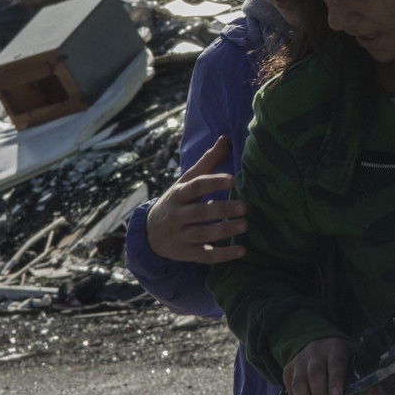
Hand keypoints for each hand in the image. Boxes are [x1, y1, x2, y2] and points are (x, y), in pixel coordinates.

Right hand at [145, 136, 247, 263]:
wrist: (148, 233)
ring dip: (225, 231)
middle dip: (222, 209)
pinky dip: (223, 255)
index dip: (213, 182)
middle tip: (245, 206)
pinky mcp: (186, 254)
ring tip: (245, 225)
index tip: (233, 179)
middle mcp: (177, 216)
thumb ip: (206, 163)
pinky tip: (241, 251)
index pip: (195, 187)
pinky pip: (205, 256)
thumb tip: (225, 138)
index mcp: (178, 195)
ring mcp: (180, 236)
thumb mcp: (185, 182)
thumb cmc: (175, 202)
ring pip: (203, 234)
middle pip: (200, 212)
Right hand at [282, 337, 352, 394]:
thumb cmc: (342, 356)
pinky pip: (290, 388)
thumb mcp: (356, 360)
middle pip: (315, 375)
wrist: (318, 341)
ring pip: (299, 383)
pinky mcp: (288, 369)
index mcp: (336, 348)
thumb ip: (366, 378)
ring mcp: (299, 360)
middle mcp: (315, 352)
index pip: (336, 363)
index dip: (336, 380)